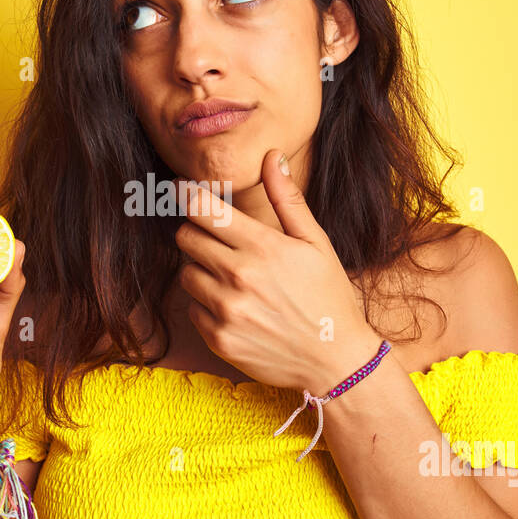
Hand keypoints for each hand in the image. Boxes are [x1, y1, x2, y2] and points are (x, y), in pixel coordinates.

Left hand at [174, 149, 384, 393]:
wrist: (336, 361)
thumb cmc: (328, 296)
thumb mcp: (316, 243)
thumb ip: (288, 200)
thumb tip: (272, 157)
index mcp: (262, 247)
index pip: (202, 208)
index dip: (186, 194)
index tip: (182, 189)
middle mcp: (238, 277)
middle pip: (185, 237)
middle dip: (197, 233)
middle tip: (219, 241)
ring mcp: (226, 311)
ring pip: (186, 273)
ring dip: (202, 270)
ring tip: (234, 279)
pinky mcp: (218, 339)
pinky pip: (192, 309)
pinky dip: (207, 305)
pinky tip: (237, 308)